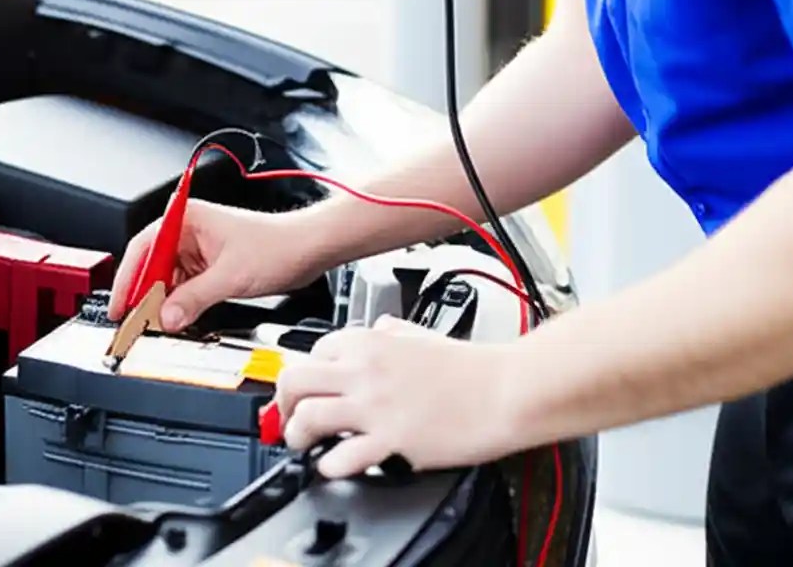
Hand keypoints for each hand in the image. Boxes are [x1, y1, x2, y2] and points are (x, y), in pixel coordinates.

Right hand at [107, 200, 327, 331]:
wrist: (308, 249)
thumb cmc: (278, 245)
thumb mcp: (231, 276)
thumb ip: (194, 298)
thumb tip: (166, 317)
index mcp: (187, 218)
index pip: (144, 247)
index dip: (127, 279)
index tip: (120, 305)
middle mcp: (189, 231)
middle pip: (151, 265)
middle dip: (144, 295)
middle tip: (136, 323)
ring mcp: (198, 249)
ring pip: (166, 279)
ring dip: (162, 302)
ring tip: (156, 325)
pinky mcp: (209, 266)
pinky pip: (183, 287)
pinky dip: (178, 304)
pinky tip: (176, 319)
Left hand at [272, 316, 525, 478]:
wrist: (508, 389)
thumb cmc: (474, 368)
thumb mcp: (425, 336)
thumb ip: (395, 333)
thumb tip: (381, 329)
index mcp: (371, 342)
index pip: (311, 353)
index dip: (305, 376)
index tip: (305, 391)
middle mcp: (365, 370)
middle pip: (294, 381)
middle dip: (284, 403)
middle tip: (289, 419)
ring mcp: (375, 405)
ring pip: (307, 417)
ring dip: (297, 434)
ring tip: (305, 444)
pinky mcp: (391, 438)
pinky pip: (341, 455)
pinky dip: (330, 464)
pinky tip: (336, 464)